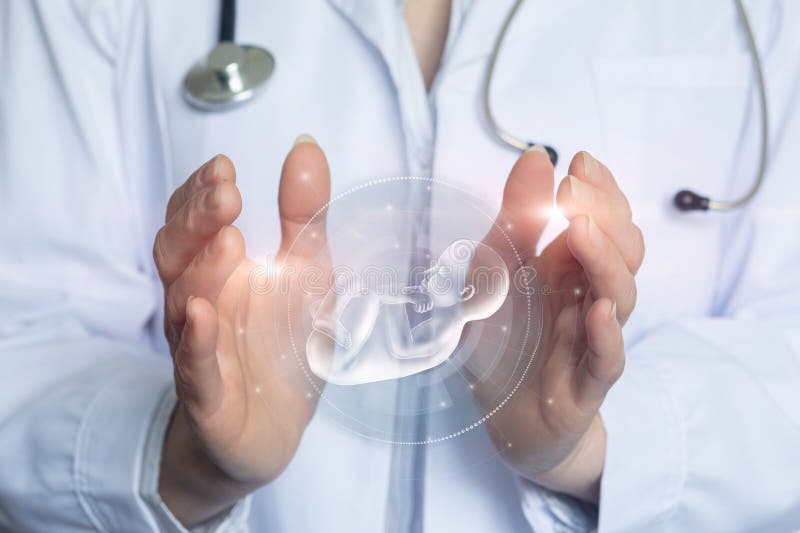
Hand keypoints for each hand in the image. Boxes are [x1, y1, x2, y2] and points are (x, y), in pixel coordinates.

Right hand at [153, 137, 331, 524]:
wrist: (271, 431)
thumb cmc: (283, 345)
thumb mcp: (307, 273)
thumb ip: (303, 216)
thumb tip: (306, 145)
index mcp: (217, 271)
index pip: (193, 223)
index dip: (200, 193)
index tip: (223, 166)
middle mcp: (199, 304)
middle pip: (179, 254)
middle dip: (197, 220)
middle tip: (226, 192)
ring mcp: (200, 350)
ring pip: (184, 305)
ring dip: (202, 270)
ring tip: (227, 239)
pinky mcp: (209, 397)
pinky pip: (195, 366)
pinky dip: (197, 341)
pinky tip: (204, 313)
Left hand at [472, 149, 643, 501]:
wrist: (503, 416)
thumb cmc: (503, 339)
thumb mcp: (495, 270)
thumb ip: (515, 219)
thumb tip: (535, 156)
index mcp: (569, 267)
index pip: (604, 219)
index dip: (599, 190)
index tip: (579, 161)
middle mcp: (588, 296)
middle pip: (622, 249)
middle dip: (604, 215)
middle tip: (574, 190)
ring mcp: (592, 338)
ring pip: (622, 295)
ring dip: (606, 262)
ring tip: (582, 234)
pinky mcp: (587, 383)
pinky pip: (608, 359)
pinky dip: (607, 335)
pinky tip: (598, 311)